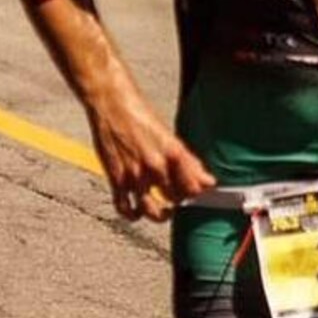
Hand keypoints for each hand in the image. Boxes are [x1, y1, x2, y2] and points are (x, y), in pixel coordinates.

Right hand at [86, 100, 215, 222]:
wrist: (110, 102)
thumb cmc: (140, 114)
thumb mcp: (168, 135)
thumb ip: (188, 161)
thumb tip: (207, 181)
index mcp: (172, 152)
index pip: (194, 187)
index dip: (198, 193)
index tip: (197, 194)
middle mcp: (155, 165)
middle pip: (176, 199)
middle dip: (180, 201)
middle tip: (178, 197)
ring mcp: (134, 174)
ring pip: (152, 210)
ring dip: (160, 215)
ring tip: (164, 211)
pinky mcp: (115, 178)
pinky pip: (124, 207)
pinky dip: (131, 215)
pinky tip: (137, 211)